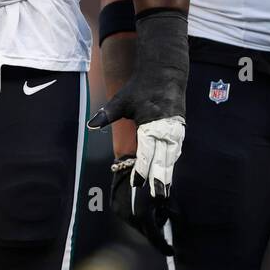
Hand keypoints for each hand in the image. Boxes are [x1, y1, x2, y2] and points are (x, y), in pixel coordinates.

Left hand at [90, 9, 187, 196]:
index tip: (138, 184)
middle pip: (163, 161)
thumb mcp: (122, 100)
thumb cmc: (141, 87)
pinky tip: (168, 173)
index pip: (146, 154)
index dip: (142, 170)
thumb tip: (91, 124)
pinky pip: (175, 150)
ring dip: (167, 174)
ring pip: (171, 157)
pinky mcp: (179, 128)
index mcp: (152, 125)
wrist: (166, 72)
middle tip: (158, 197)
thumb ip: (107, 115)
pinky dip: (171, 162)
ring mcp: (175, 130)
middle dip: (160, 180)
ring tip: (164, 192)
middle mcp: (166, 130)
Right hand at [110, 158, 172, 254]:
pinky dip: (135, 216)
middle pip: (145, 232)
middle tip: (162, 224)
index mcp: (143, 216)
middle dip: (154, 231)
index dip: (163, 246)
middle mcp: (130, 218)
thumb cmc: (152, 178)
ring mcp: (121, 213)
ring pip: (136, 225)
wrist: (131, 165)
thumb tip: (175, 224)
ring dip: (144, 223)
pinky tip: (140, 206)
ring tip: (150, 210)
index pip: (155, 238)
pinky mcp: (115, 207)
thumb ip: (170, 213)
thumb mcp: (166, 197)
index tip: (170, 252)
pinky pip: (128, 217)